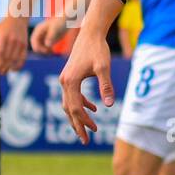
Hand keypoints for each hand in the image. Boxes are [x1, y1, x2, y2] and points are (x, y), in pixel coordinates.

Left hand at [0, 15, 27, 73]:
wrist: (18, 19)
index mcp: (3, 37)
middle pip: (7, 57)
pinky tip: (14, 69)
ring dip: (9, 67)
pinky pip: (23, 58)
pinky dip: (19, 65)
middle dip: (2, 67)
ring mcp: (20, 44)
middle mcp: (12, 41)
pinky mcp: (25, 46)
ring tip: (4, 72)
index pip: (0, 52)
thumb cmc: (4, 26)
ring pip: (14, 59)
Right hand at [30, 15, 69, 52]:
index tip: (41, 51)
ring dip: (43, 50)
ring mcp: (43, 37)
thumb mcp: (55, 30)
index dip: (35, 46)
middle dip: (39, 49)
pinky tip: (52, 51)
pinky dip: (47, 50)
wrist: (66, 21)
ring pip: (40, 46)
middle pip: (35, 44)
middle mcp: (39, 33)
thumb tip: (47, 45)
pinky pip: (45, 47)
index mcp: (38, 30)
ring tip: (50, 52)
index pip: (33, 40)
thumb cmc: (60, 23)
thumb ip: (50, 37)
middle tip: (47, 52)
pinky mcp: (48, 40)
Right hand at [59, 26, 112, 143]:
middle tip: (85, 141)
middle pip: (69, 109)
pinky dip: (81, 104)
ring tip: (88, 129)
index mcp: (70, 82)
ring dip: (78, 117)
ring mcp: (65, 79)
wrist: (90, 33)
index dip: (83, 122)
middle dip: (77, 125)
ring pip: (69, 104)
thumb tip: (109, 105)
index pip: (75, 108)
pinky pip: (73, 96)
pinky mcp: (70, 77)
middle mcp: (64, 82)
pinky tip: (93, 109)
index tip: (92, 132)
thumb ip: (106, 87)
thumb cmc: (98, 49)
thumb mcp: (104, 68)